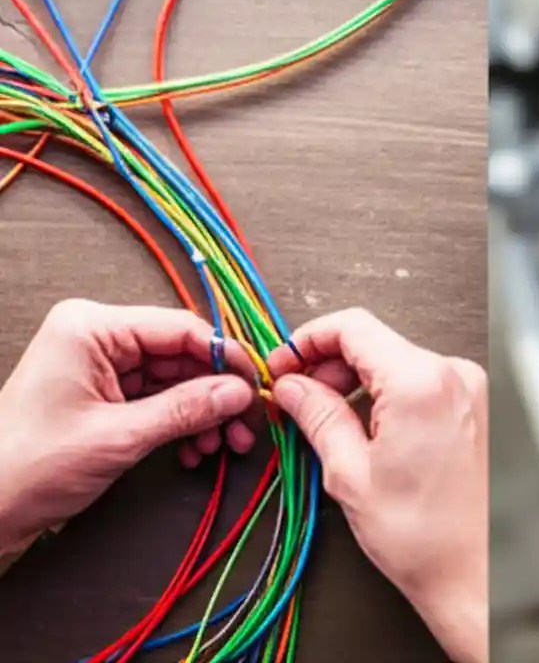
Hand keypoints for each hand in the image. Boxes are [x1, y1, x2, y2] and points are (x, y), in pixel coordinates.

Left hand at [0, 299, 256, 550]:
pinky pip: (159, 400)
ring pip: (176, 380)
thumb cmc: (27, 466)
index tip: (256, 387)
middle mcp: (97, 338)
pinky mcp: (104, 394)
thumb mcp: (119, 436)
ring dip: (204, 413)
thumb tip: (237, 393)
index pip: (180, 329)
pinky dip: (182, 424)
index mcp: (91, 328)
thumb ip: (184, 409)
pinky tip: (195, 449)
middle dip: (217, 393)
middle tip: (245, 426)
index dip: (225, 358)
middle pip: (182, 355)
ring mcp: (101, 366)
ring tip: (223, 445)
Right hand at [266, 308, 487, 662]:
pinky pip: (421, 384)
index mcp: (422, 383)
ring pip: (397, 363)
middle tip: (295, 397)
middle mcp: (454, 376)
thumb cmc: (426, 537)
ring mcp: (470, 390)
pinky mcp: (476, 408)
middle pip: (376, 343)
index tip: (284, 363)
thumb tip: (293, 387)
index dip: (308, 339)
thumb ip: (317, 417)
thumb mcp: (349, 473)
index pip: (353, 326)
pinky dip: (387, 396)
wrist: (476, 573)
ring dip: (356, 383)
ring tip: (326, 422)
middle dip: (328, 365)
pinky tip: (365, 429)